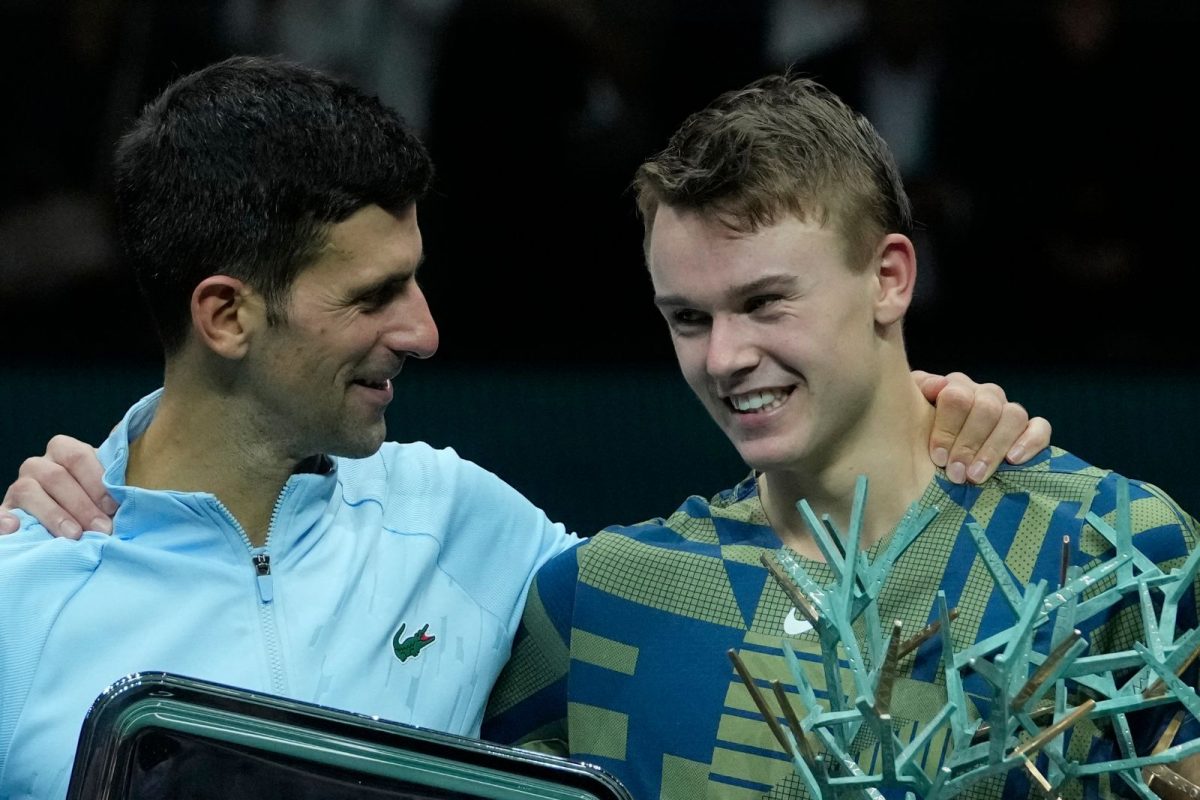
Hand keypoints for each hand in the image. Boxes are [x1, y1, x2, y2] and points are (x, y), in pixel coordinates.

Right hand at [0, 435, 114, 538]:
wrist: (69, 516)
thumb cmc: (96, 498)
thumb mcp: (107, 482)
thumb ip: (118, 469)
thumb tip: (137, 436)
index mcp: (64, 450)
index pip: (77, 456)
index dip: (96, 481)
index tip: (113, 506)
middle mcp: (38, 465)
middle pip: (56, 477)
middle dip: (82, 505)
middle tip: (102, 529)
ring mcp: (19, 486)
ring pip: (29, 491)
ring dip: (54, 515)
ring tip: (75, 535)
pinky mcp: (6, 510)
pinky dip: (3, 520)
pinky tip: (14, 529)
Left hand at [913, 370, 1051, 484]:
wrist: (923, 470)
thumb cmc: (911, 444)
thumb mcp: (904, 417)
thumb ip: (916, 394)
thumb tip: (938, 385)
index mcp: (952, 388)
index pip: (957, 395)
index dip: (947, 427)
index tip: (937, 457)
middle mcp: (982, 395)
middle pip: (987, 406)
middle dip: (969, 443)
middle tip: (956, 473)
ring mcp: (1006, 412)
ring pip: (1014, 415)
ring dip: (993, 448)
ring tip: (977, 476)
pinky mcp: (1029, 431)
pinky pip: (1040, 427)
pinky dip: (1030, 441)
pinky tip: (1014, 460)